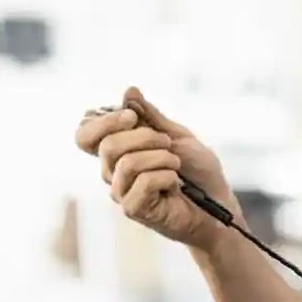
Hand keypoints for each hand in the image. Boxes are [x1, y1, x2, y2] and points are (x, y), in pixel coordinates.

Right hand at [75, 87, 240, 251]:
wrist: (217, 203)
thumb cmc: (195, 170)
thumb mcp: (175, 135)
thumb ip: (150, 116)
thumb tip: (129, 92)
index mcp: (118, 150)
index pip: (84, 135)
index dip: (103, 121)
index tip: (133, 116)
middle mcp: (113, 171)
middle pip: (106, 145)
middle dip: (144, 136)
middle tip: (167, 142)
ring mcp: (121, 192)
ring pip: (127, 164)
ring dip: (161, 157)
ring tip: (176, 164)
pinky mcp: (134, 209)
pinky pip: (142, 183)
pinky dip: (166, 176)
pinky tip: (175, 182)